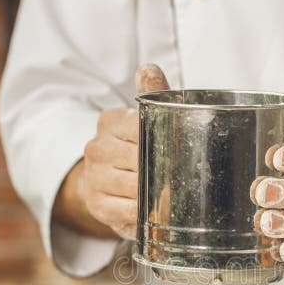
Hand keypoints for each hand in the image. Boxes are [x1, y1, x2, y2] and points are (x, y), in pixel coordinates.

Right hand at [53, 64, 169, 238]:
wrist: (103, 181)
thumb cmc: (133, 148)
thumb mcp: (143, 119)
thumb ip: (153, 95)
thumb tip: (149, 70)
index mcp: (110, 122)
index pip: (141, 128)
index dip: (164, 142)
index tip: (183, 150)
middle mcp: (97, 148)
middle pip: (141, 161)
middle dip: (166, 171)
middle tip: (188, 177)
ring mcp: (94, 177)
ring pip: (136, 188)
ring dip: (159, 195)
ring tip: (177, 196)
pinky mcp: (97, 205)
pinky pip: (128, 212)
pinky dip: (146, 214)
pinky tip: (158, 213)